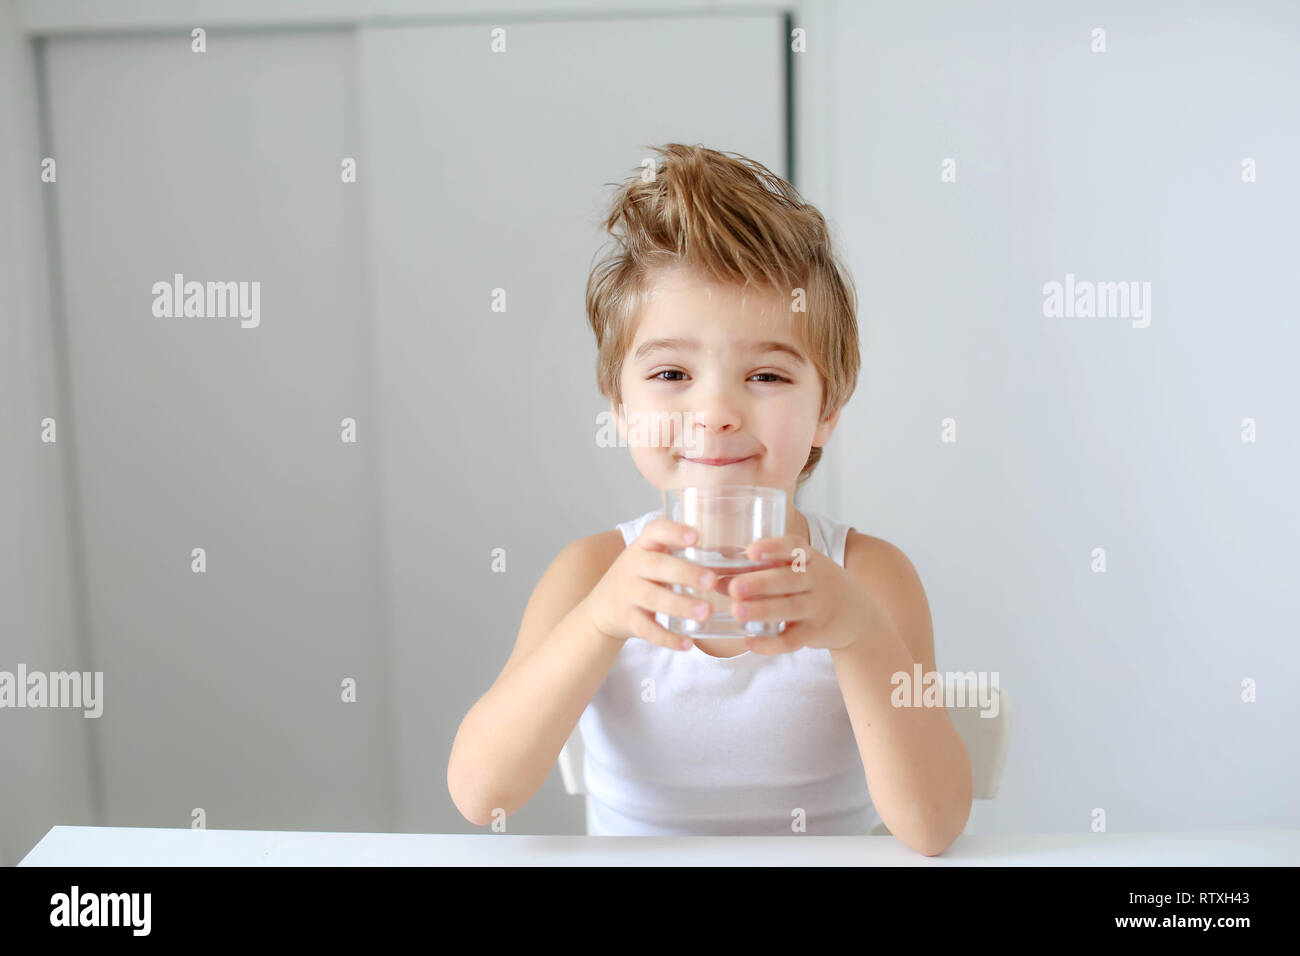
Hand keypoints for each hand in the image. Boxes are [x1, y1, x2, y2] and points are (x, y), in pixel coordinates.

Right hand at [582, 518, 716, 651]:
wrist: (601, 608)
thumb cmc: (639, 578)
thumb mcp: (652, 559)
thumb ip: (681, 555)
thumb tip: (732, 555)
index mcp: (643, 546)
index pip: (655, 531)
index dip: (673, 532)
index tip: (695, 536)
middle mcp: (632, 566)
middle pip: (658, 566)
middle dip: (685, 573)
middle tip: (711, 581)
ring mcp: (628, 593)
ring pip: (654, 599)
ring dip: (681, 606)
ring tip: (706, 612)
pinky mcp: (627, 620)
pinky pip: (648, 630)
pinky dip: (668, 638)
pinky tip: (688, 644)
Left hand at [725, 532, 871, 653]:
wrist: (857, 614)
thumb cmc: (813, 585)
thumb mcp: (799, 570)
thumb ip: (762, 570)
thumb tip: (713, 576)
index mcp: (809, 558)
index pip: (794, 547)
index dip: (773, 548)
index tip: (751, 550)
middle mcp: (817, 580)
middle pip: (789, 580)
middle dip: (761, 583)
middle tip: (734, 587)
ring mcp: (818, 607)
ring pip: (790, 609)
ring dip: (762, 611)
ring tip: (736, 612)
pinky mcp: (816, 632)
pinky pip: (793, 639)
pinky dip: (771, 644)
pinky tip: (750, 642)